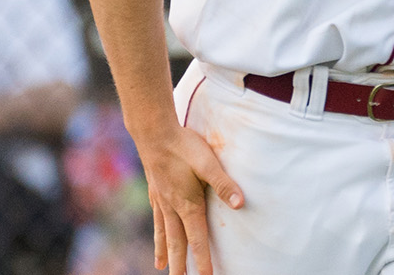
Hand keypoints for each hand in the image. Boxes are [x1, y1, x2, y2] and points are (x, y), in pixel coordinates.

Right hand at [137, 122, 243, 274]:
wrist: (153, 132)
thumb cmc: (183, 146)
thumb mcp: (208, 163)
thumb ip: (223, 184)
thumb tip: (240, 203)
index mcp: (187, 204)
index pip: (197, 239)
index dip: (202, 260)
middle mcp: (172, 207)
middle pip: (177, 243)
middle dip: (180, 265)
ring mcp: (161, 201)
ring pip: (164, 234)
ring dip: (164, 252)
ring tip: (162, 268)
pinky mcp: (155, 192)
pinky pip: (156, 219)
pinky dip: (157, 232)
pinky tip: (158, 236)